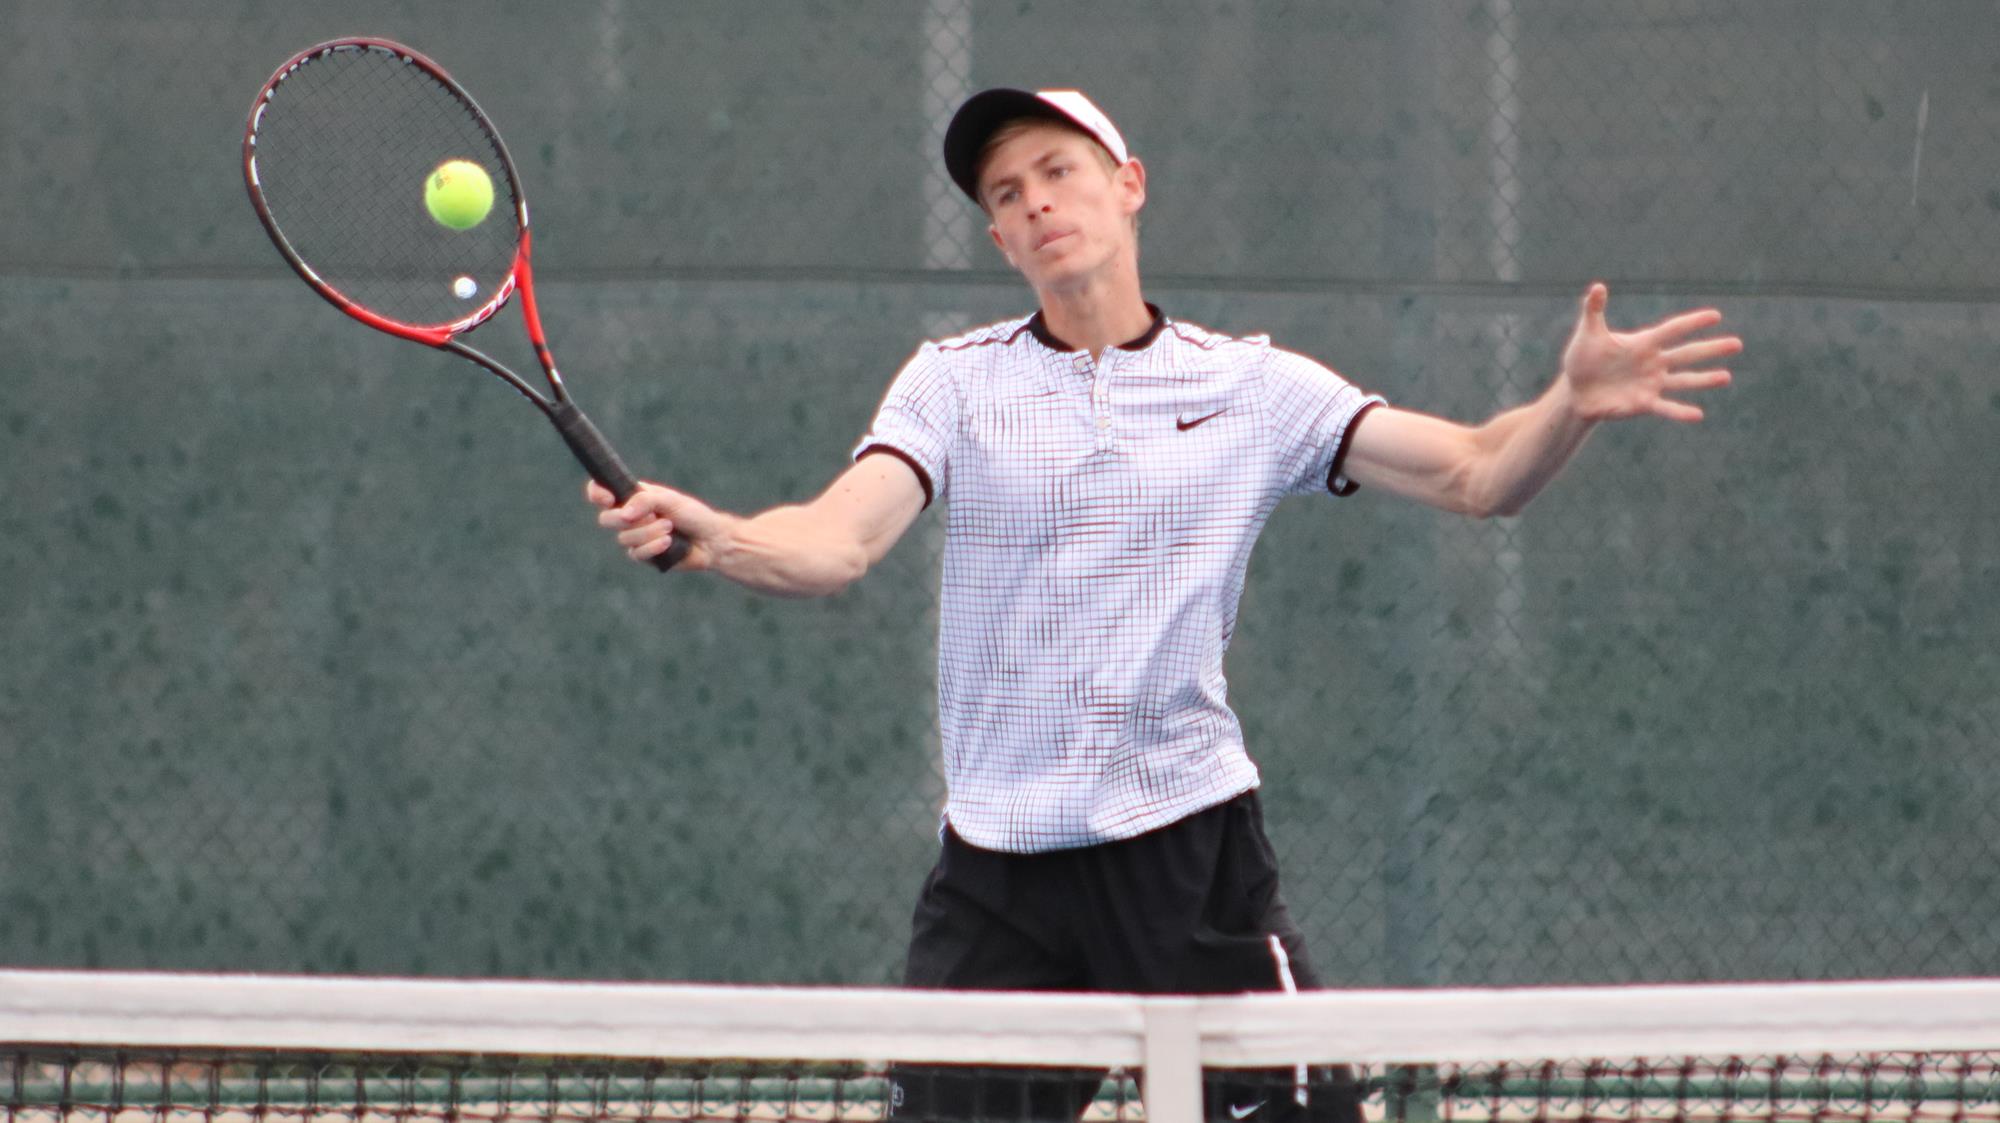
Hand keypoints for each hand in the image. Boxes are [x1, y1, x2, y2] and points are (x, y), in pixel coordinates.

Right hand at [585, 478, 721, 568]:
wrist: (711, 540)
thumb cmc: (692, 515)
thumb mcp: (670, 500)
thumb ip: (645, 500)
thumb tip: (625, 512)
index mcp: (633, 496)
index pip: (602, 491)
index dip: (597, 493)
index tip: (607, 499)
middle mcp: (630, 516)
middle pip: (606, 519)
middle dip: (623, 519)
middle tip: (649, 516)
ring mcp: (635, 537)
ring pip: (623, 538)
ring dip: (648, 532)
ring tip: (670, 527)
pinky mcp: (643, 555)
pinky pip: (636, 553)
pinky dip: (653, 546)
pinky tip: (668, 542)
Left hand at [1560, 283, 1740, 422]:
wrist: (1575, 390)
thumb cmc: (1582, 359)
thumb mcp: (1588, 334)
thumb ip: (1594, 311)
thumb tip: (1597, 287)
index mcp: (1643, 343)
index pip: (1673, 330)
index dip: (1692, 322)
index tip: (1715, 316)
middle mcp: (1653, 362)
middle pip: (1687, 353)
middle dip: (1711, 349)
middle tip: (1737, 344)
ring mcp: (1651, 383)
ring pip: (1683, 380)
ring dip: (1704, 379)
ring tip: (1727, 377)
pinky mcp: (1644, 403)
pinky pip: (1666, 407)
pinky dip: (1680, 411)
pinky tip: (1698, 414)